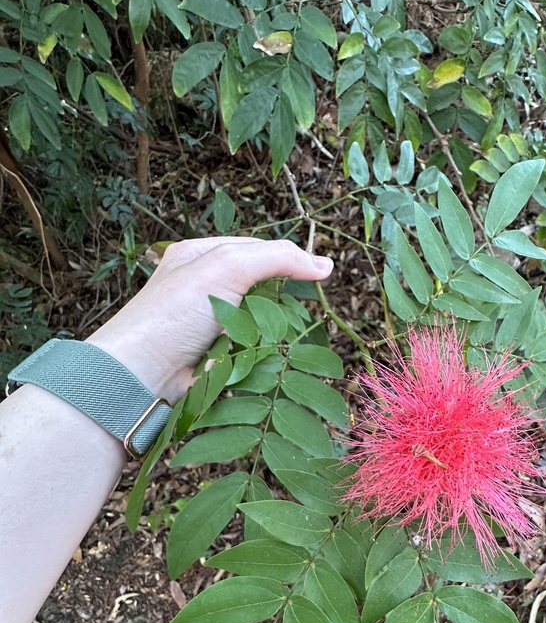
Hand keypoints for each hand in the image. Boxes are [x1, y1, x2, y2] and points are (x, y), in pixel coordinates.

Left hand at [86, 237, 333, 402]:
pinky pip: (250, 351)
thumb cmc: (174, 313)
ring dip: (266, 332)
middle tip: (290, 310)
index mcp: (200, 256)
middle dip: (276, 301)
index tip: (316, 275)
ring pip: (260, 322)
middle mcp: (203, 287)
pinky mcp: (215, 357)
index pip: (256, 249)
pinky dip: (254, 355)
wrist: (142, 373)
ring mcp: (209, 324)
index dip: (286, 260)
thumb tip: (325, 265)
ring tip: (263, 336)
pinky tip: (250, 358)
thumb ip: (277, 258)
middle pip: (261, 287)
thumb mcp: (226, 267)